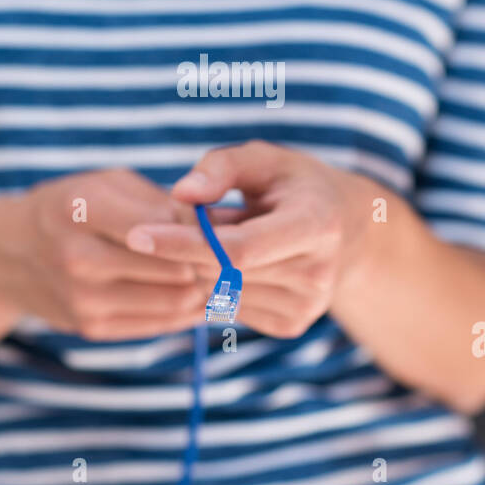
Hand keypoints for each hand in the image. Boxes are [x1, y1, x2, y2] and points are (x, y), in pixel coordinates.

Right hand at [0, 169, 209, 340]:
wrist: (7, 254)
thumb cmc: (71, 207)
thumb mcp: (107, 183)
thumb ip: (160, 200)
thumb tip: (214, 227)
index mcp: (81, 208)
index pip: (165, 226)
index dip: (203, 228)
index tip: (223, 225)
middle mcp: (77, 257)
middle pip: (176, 267)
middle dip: (210, 261)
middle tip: (231, 253)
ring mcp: (82, 298)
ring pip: (175, 301)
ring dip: (204, 288)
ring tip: (217, 271)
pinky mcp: (90, 328)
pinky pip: (159, 324)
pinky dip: (185, 310)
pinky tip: (193, 292)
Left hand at [125, 141, 373, 338]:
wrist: (347, 228)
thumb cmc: (294, 185)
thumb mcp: (264, 158)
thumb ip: (221, 168)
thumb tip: (178, 194)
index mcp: (315, 225)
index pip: (236, 249)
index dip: (183, 244)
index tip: (137, 236)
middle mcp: (317, 274)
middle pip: (220, 272)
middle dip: (187, 244)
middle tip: (195, 215)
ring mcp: (307, 307)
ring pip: (217, 291)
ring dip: (201, 262)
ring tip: (230, 232)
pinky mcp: (292, 325)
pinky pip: (226, 307)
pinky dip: (216, 282)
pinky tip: (240, 261)